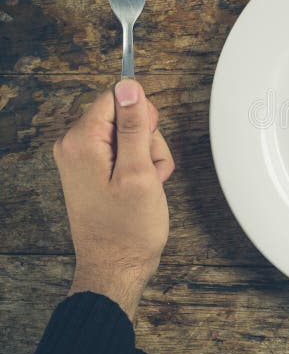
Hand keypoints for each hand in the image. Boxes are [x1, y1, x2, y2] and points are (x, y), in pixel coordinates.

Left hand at [53, 79, 174, 319]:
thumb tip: (129, 86)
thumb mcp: (140, 173)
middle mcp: (75, 146)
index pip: (116, 97)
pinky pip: (124, 152)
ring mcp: (83, 159)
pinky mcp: (93, 170)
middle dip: (148, 139)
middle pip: (124, 115)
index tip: (147, 142)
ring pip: (130, 134)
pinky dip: (141, 167)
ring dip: (148, 156)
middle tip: (149, 171)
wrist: (117, 266)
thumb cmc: (128, 229)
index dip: (141, 117)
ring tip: (147, 185)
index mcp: (82, 141)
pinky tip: (143, 188)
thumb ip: (134, 126)